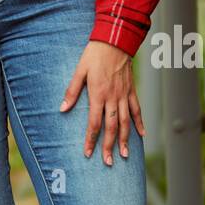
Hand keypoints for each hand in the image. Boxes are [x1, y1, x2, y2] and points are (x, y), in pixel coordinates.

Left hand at [59, 40, 145, 165]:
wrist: (114, 41)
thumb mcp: (79, 71)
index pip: (94, 123)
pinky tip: (142, 135)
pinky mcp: (131, 91)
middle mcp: (112, 98)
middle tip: (107, 162)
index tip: (88, 153)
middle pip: (111, 127)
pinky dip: (139, 123)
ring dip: (124, 140)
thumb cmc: (94, 55)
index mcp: (98, 94)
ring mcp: (124, 95)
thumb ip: (71, 91)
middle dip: (108, 146)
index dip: (91, 139)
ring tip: (123, 155)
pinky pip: (137, 110)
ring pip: (125, 122)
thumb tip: (62, 109)